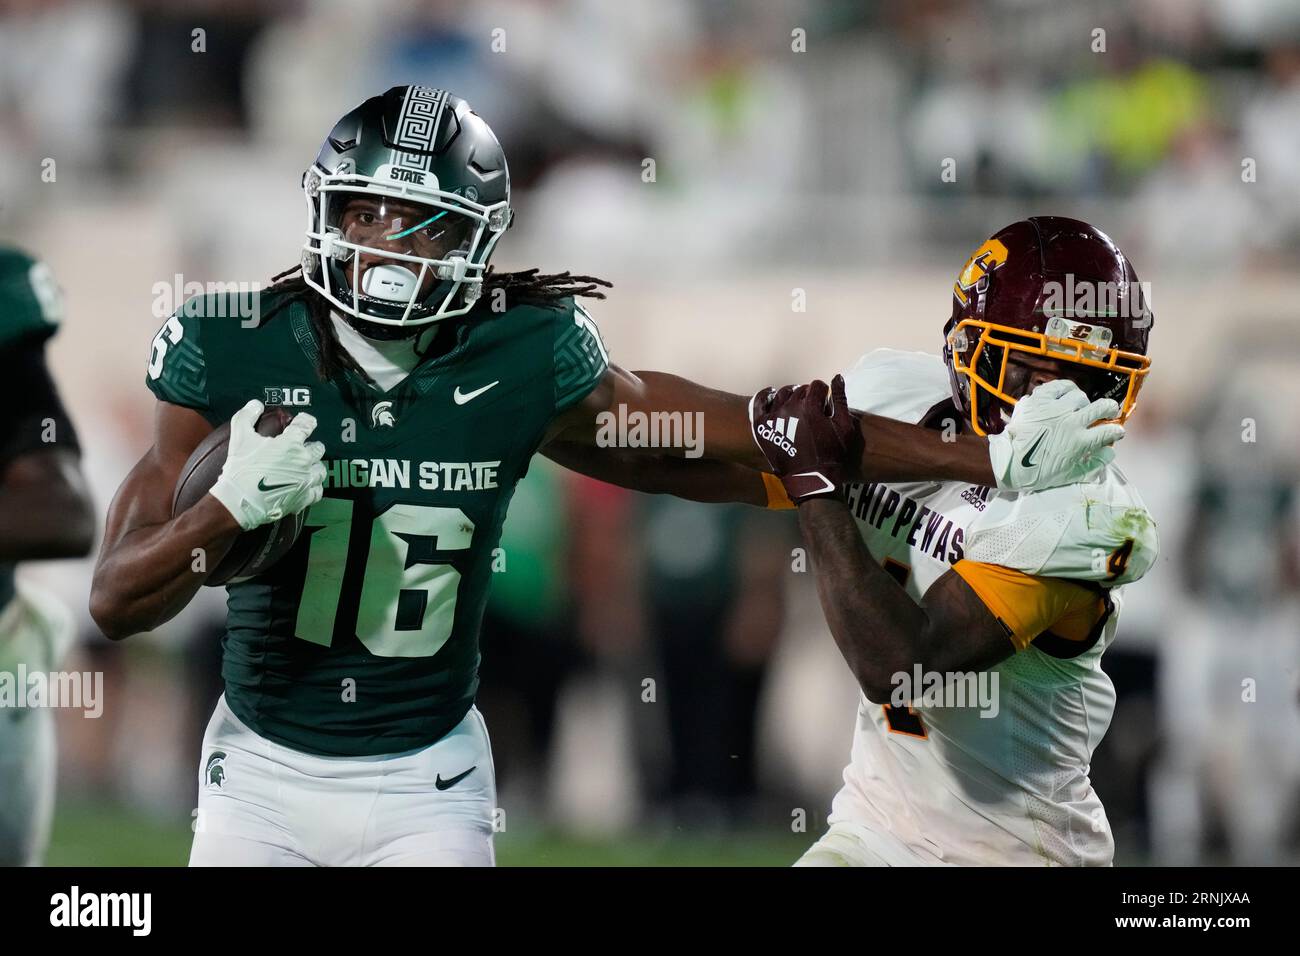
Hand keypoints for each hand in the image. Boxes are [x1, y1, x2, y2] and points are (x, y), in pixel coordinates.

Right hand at [208, 400, 326, 529]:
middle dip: (311, 446)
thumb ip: (247, 416)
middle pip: (318, 448)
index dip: (306, 421)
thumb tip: (255, 404)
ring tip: (306, 467)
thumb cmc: (241, 467)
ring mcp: (306, 480)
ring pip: (321, 470)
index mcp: (292, 443)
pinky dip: (314, 487)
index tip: (304, 421)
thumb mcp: (239, 436)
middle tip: (302, 448)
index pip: (307, 425)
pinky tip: (307, 486)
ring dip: (315, 466)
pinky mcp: (304, 498)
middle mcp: (304, 460)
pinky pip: (318, 491)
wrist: (241, 500)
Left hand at [749, 375, 860, 502]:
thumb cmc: (832, 454)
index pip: (817, 386)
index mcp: (811, 406)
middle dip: (808, 396)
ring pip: (782, 394)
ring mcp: (774, 417)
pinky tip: (771, 396)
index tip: (824, 401)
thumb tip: (837, 377)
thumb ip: (840, 399)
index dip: (823, 393)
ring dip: (790, 396)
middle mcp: (790, 408)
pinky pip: (760, 403)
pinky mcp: (762, 426)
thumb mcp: (844, 426)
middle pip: (800, 390)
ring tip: (795, 405)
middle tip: (811, 407)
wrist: (812, 479)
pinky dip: (765, 396)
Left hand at [987, 379, 1123, 491]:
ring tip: (1080, 407)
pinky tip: (1066, 394)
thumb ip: (1093, 464)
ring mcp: (1055, 408)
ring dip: (1083, 402)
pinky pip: (1058, 386)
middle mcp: (1071, 421)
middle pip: (1102, 406)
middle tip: (1108, 411)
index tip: (1116, 431)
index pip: (1109, 431)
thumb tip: (1110, 452)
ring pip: (1079, 396)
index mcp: (1080, 441)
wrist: (1009, 461)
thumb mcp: (1070, 474)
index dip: (1116, 431)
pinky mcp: (1039, 399)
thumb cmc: (1039, 471)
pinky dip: (1065, 389)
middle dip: (1109, 409)